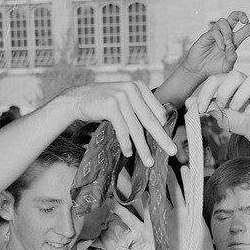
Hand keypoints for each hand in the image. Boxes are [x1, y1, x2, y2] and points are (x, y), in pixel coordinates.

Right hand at [62, 80, 176, 165]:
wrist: (78, 99)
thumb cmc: (105, 103)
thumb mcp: (126, 101)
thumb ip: (141, 109)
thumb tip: (161, 129)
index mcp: (140, 87)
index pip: (158, 111)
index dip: (165, 128)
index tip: (172, 142)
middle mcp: (132, 89)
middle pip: (151, 120)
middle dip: (162, 139)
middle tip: (172, 152)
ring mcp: (121, 96)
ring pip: (136, 128)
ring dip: (143, 147)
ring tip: (148, 161)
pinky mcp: (110, 104)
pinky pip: (122, 129)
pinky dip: (126, 143)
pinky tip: (128, 153)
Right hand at [108, 186, 184, 249]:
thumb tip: (117, 249)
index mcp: (151, 232)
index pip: (149, 217)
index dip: (147, 205)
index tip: (145, 194)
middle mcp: (142, 230)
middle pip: (129, 218)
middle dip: (119, 209)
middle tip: (109, 201)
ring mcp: (135, 236)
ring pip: (123, 238)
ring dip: (120, 249)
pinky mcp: (130, 242)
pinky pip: (121, 247)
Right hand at [182, 11, 249, 80]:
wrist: (198, 71)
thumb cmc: (213, 69)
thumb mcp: (227, 67)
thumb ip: (231, 59)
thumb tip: (231, 46)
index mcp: (233, 42)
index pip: (246, 30)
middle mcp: (225, 35)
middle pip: (234, 17)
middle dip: (241, 15)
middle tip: (246, 20)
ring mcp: (215, 34)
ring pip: (224, 22)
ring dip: (228, 33)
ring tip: (227, 45)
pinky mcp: (206, 36)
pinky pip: (215, 31)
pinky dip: (220, 39)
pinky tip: (220, 48)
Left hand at [191, 70, 249, 145]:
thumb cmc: (235, 118)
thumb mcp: (217, 113)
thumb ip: (205, 106)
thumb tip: (187, 102)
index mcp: (229, 83)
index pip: (216, 79)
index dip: (206, 92)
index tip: (200, 109)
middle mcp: (244, 82)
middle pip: (235, 74)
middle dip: (224, 90)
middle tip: (221, 105)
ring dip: (241, 95)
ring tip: (235, 108)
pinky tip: (249, 113)